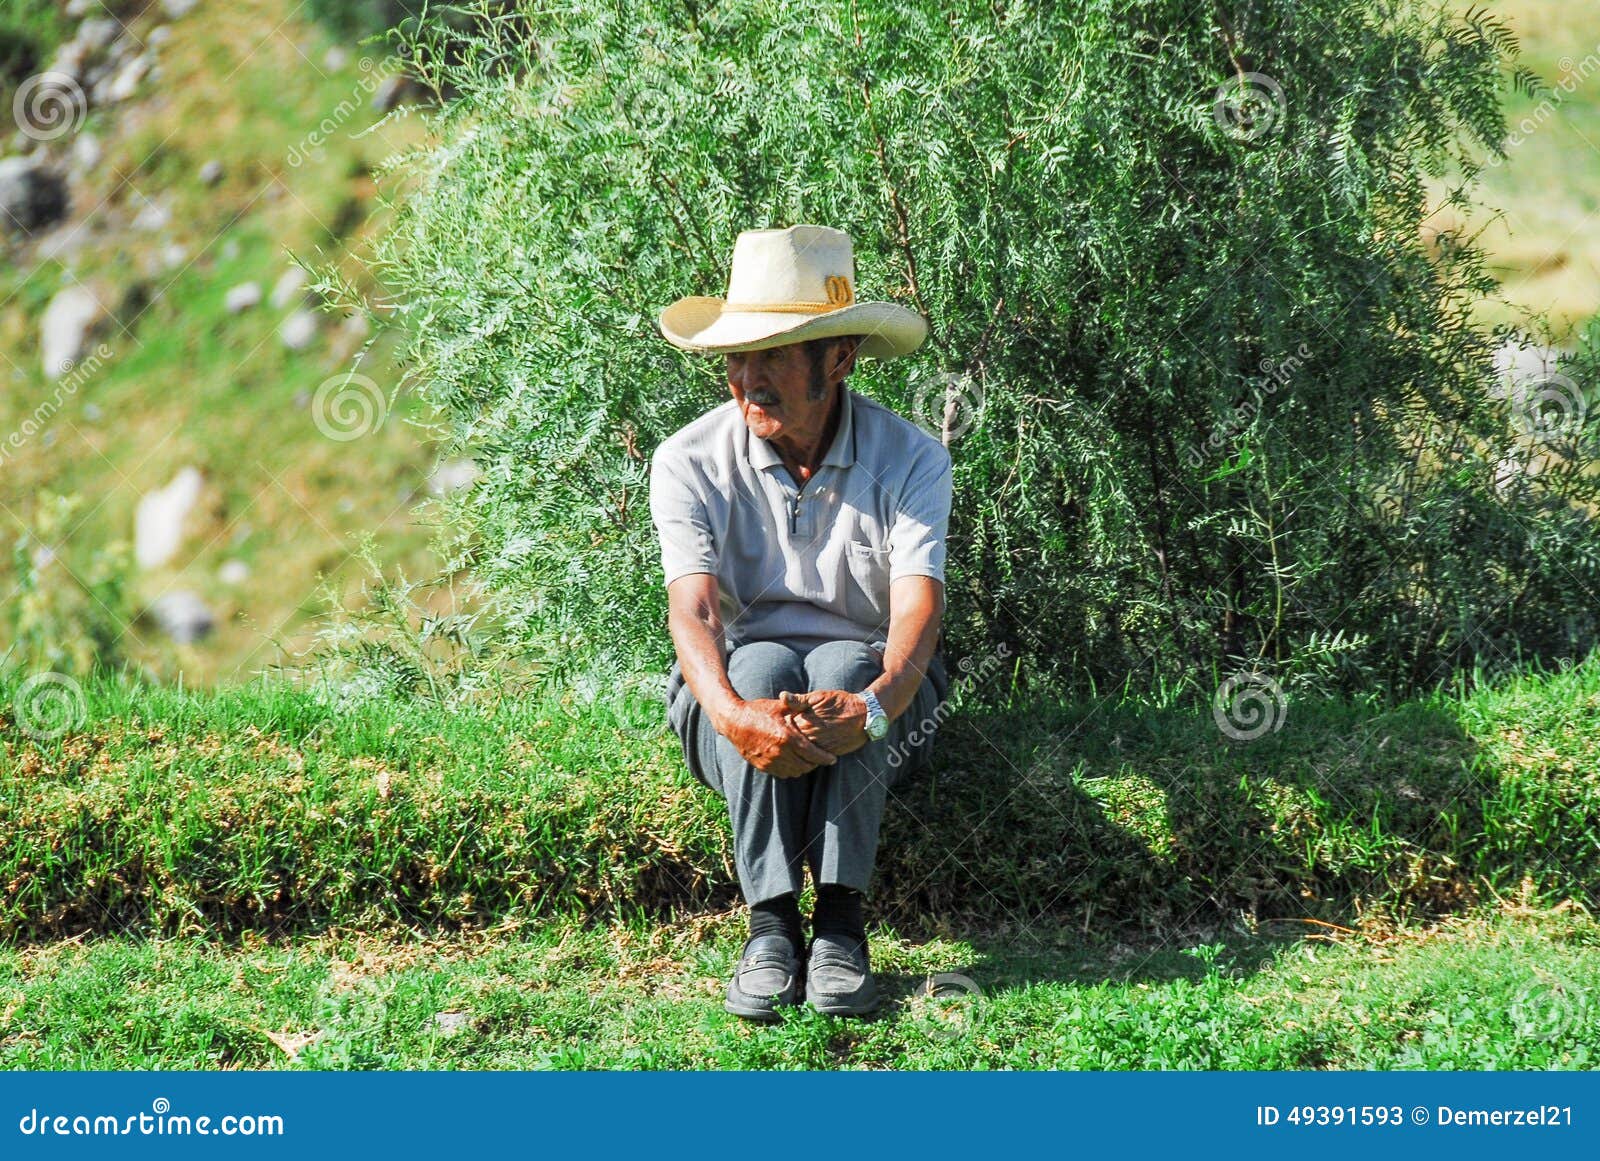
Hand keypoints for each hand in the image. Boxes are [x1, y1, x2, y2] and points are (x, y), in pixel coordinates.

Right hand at [718, 698, 836, 778]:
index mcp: (788, 737)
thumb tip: (813, 701)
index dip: (825, 758)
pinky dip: (790, 770)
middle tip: (819, 758)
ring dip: (803, 767)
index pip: (813, 754)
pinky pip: (782, 774)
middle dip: (815, 763)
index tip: (832, 759)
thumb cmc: (758, 711)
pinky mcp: (763, 766)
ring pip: (795, 772)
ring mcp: (771, 761)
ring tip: (807, 760)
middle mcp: (780, 752)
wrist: (734, 721)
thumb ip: (797, 706)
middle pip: (806, 766)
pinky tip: (792, 762)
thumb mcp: (779, 706)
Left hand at [779, 689, 870, 757]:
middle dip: (786, 739)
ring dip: (796, 749)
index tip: (777, 725)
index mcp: (804, 720)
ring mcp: (819, 746)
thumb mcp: (819, 696)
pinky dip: (807, 755)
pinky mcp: (827, 754)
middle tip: (780, 737)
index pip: (784, 727)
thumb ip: (799, 700)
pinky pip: (812, 757)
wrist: (864, 716)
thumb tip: (782, 696)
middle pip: (790, 741)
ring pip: (800, 751)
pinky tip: (805, 751)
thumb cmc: (841, 703)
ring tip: (792, 745)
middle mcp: (810, 736)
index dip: (781, 725)